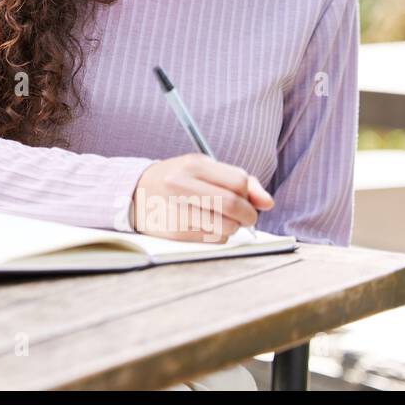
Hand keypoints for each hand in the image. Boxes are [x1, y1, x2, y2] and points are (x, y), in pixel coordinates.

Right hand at [130, 153, 273, 242]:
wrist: (136, 193)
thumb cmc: (179, 179)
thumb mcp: (204, 168)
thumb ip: (239, 180)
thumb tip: (268, 203)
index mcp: (192, 165)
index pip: (238, 182)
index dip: (250, 194)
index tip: (247, 199)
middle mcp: (181, 185)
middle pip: (234, 205)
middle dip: (248, 215)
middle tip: (246, 217)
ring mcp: (176, 209)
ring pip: (226, 226)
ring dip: (233, 227)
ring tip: (222, 220)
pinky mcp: (173, 231)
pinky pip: (212, 239)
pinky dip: (218, 235)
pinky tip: (206, 226)